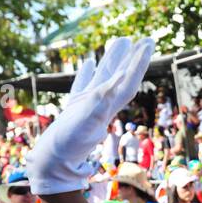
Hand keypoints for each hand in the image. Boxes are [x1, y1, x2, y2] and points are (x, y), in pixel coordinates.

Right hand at [27, 37, 155, 195]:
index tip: (148, 45)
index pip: (128, 82)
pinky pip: (82, 86)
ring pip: (103, 77)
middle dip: (132, 59)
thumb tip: (114, 84)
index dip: (138, 64)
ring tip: (121, 40)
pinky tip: (89, 61)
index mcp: (106, 107)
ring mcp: (87, 106)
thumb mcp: (84, 123)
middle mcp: (101, 105)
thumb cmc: (68, 146)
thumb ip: (98, 103)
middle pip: (120, 77)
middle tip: (145, 40)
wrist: (53, 162)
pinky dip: (87, 73)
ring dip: (113, 60)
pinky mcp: (74, 109)